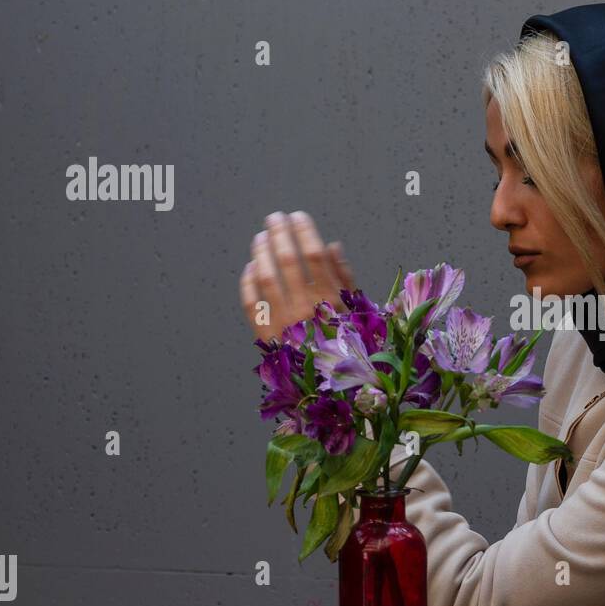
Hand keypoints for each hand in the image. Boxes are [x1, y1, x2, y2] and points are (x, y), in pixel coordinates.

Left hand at [240, 210, 354, 340]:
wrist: (331, 388)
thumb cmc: (348, 347)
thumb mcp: (357, 311)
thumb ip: (344, 277)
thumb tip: (332, 245)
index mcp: (330, 300)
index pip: (314, 254)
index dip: (304, 231)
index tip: (298, 217)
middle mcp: (304, 308)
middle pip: (287, 260)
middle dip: (279, 233)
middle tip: (274, 218)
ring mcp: (282, 321)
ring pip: (265, 277)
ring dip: (261, 253)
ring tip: (260, 238)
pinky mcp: (265, 335)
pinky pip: (250, 303)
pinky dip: (248, 283)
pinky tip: (251, 269)